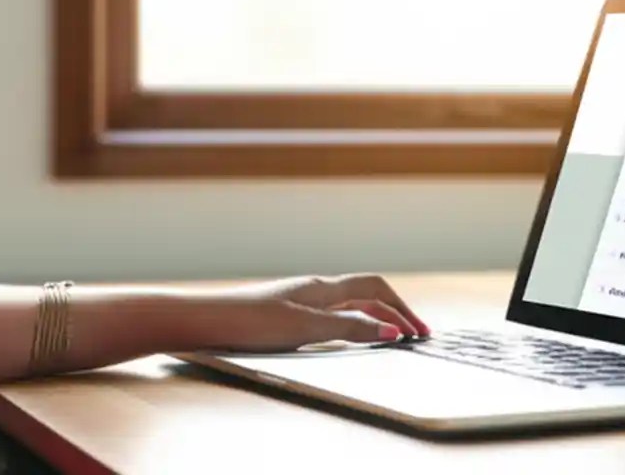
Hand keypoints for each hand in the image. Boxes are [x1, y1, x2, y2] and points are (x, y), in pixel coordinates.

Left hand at [177, 274, 430, 352]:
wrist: (205, 320)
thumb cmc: (250, 321)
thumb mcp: (305, 327)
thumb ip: (349, 327)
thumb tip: (390, 329)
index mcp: (323, 287)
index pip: (375, 287)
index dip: (400, 307)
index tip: (418, 331)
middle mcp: (315, 289)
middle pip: (366, 294)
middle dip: (394, 312)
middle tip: (415, 336)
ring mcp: (300, 299)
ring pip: (349, 303)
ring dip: (375, 316)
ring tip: (391, 334)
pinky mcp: (286, 313)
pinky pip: (332, 313)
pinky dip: (353, 322)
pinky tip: (349, 334)